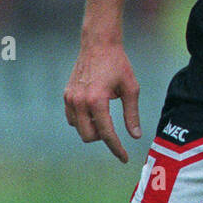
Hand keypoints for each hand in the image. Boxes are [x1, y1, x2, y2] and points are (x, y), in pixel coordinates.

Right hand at [64, 41, 141, 162]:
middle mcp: (80, 101)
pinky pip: (72, 119)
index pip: (107, 133)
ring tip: (104, 116)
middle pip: (89, 136)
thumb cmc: (118, 64)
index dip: (117, 148)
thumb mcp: (131, 89)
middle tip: (113, 129)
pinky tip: (93, 112)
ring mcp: (70, 98)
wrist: (98, 44)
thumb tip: (135, 136)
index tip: (124, 158)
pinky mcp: (66, 95)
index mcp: (97, 100)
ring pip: (79, 129)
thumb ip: (132, 114)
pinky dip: (83, 121)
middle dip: (103, 137)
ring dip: (92, 129)